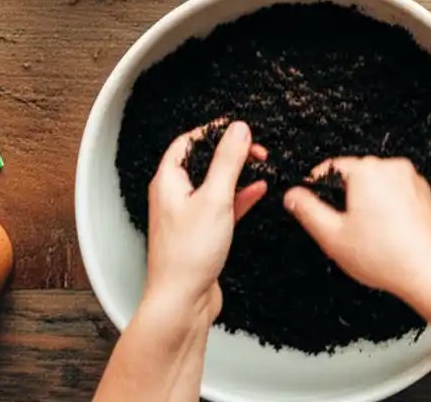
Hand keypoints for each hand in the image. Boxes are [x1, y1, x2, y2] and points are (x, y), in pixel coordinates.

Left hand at [144, 120, 266, 319]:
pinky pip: (222, 206)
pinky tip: (259, 190)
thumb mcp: (215, 199)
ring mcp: (188, 215)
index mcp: (168, 181)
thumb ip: (228, 161)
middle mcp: (174, 195)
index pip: (188, 142)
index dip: (213, 131)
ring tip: (262, 163)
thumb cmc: (188, 254)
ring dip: (238, 172)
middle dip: (230, 151)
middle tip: (256, 148)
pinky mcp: (202, 233)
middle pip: (203, 161)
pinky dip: (240, 196)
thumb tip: (238, 128)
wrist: (182, 302)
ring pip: (215, 183)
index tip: (239, 127)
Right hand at [283, 156, 430, 307]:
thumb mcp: (333, 236)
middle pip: (356, 177)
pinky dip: (389, 211)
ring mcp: (413, 181)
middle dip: (344, 199)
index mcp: (368, 171)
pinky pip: (397, 196)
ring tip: (369, 239)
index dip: (315, 184)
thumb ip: (308, 210)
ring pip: (377, 187)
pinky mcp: (426, 196)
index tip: (309, 201)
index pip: (331, 167)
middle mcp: (393, 168)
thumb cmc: (387, 257)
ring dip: (368, 206)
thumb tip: (293, 194)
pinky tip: (389, 238)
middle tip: (341, 230)